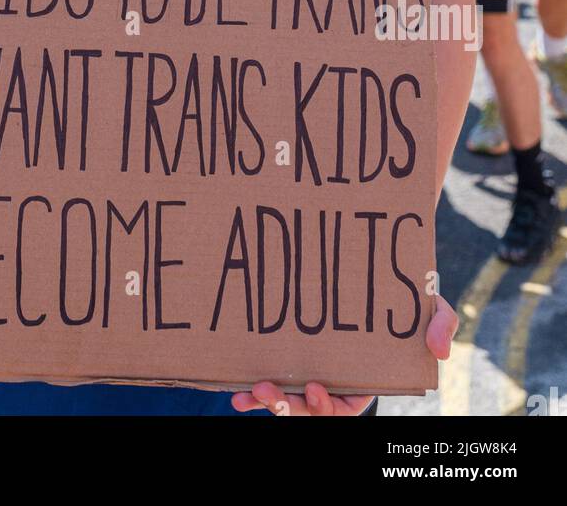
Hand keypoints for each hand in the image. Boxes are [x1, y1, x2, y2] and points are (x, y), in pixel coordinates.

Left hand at [231, 293, 459, 416]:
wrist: (381, 269)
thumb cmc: (410, 294)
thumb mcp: (433, 306)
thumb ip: (440, 324)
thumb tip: (441, 350)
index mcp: (366, 381)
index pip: (346, 408)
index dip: (328, 407)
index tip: (313, 387)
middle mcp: (337, 382)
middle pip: (310, 409)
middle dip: (287, 408)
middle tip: (267, 392)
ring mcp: (312, 371)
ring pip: (287, 401)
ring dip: (266, 401)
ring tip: (246, 393)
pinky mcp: (292, 358)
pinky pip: (274, 382)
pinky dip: (255, 390)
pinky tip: (235, 389)